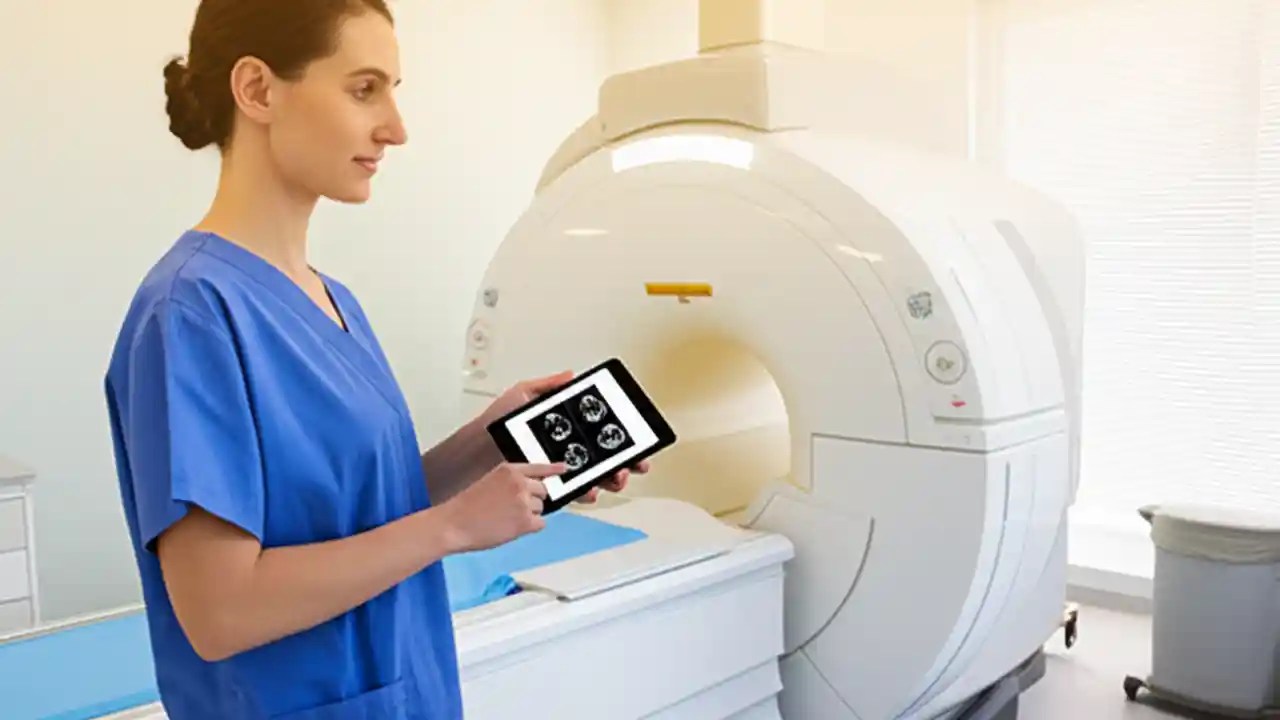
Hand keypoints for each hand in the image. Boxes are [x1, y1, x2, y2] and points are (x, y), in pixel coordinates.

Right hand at [436, 462, 563, 552]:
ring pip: (541, 509)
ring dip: (529, 515)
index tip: (564, 468)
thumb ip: (511, 482)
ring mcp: (524, 502)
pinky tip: (510, 527)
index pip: (538, 467)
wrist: (453, 524)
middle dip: (533, 500)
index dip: (553, 469)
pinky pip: (540, 524)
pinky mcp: (525, 521)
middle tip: (512, 509)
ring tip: (505, 518)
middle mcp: (520, 483)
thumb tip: (530, 491)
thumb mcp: (489, 482)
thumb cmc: (466, 507)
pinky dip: (529, 528)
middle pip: (543, 491)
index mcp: (509, 470)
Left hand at [482, 369, 652, 505]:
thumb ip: (548, 386)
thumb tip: (570, 376)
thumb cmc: (497, 422)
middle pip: (608, 460)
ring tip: (616, 477)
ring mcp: (562, 471)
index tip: (638, 444)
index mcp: (568, 430)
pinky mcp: (552, 487)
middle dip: (627, 464)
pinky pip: (576, 493)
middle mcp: (570, 451)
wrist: (479, 448)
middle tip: (633, 465)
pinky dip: (588, 493)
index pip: (602, 436)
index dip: (622, 440)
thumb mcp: (523, 395)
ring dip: (613, 480)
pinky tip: (591, 489)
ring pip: (598, 479)